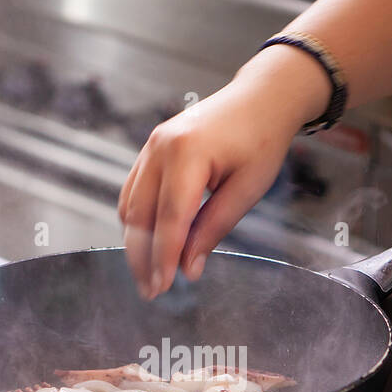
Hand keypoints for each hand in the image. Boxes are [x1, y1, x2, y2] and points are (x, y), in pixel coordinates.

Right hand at [117, 45, 327, 298]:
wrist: (260, 99)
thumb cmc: (261, 141)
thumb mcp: (247, 189)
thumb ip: (214, 228)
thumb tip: (189, 268)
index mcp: (188, 153)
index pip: (170, 218)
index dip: (164, 257)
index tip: (163, 288)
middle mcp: (160, 147)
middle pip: (141, 215)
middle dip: (143, 258)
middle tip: (151, 292)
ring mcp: (151, 146)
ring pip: (130, 206)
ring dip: (136, 244)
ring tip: (147, 275)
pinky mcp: (150, 150)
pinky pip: (133, 192)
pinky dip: (136, 222)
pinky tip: (147, 245)